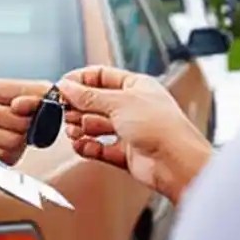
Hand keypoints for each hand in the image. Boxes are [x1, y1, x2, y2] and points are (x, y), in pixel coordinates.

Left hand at [0, 78, 52, 165]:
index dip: (32, 105)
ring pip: (15, 141)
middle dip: (2, 116)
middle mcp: (24, 126)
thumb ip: (21, 88)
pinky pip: (2, 154)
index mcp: (23, 105)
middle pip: (30, 124)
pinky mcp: (2, 162)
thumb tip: (51, 92)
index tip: (15, 103)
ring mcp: (15, 146)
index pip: (47, 105)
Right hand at [54, 66, 211, 204]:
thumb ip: (89, 96)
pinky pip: (101, 148)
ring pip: (96, 126)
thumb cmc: (161, 127)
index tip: (62, 87)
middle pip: (96, 102)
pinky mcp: (127, 153)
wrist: (177, 163)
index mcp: (137, 86)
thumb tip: (67, 87)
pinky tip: (81, 146)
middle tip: (63, 111)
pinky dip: (89, 147)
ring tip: (72, 131)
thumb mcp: (119, 103)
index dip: (80, 80)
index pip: (102, 76)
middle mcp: (133, 106)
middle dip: (78, 106)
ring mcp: (130, 131)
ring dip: (81, 128)